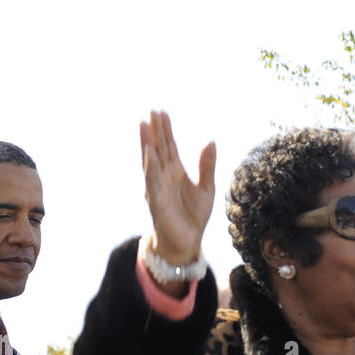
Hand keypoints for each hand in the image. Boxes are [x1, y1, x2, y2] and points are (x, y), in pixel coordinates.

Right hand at [140, 111, 215, 265]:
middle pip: (158, 149)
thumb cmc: (194, 216)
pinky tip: (149, 153)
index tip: (162, 112)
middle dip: (155, 131)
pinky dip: (150, 167)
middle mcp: (164, 177)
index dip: (166, 129)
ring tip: (143, 125)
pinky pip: (152, 182)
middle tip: (151, 111)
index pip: (169, 146)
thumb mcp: (206, 188)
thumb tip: (211, 141)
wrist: (187, 242)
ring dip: (147, 144)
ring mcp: (158, 188)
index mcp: (176, 171)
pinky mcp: (157, 201)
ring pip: (151, 161)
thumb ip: (207, 166)